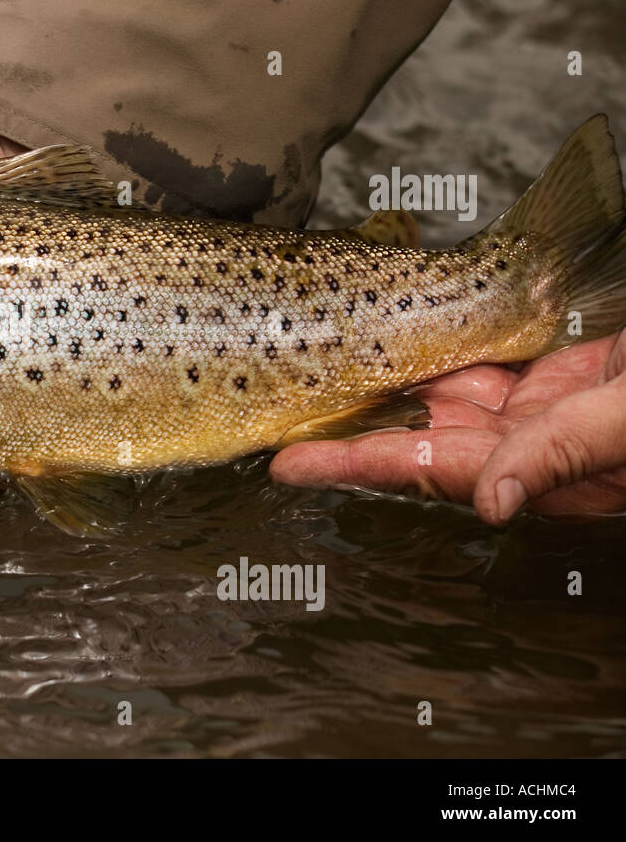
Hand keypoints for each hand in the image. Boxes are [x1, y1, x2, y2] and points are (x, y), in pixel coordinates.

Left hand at [270, 332, 625, 524]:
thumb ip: (562, 455)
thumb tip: (495, 502)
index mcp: (537, 466)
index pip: (418, 467)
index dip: (348, 465)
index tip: (288, 468)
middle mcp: (524, 444)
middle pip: (410, 434)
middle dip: (345, 427)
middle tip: (280, 414)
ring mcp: (535, 411)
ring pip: (439, 397)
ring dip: (381, 385)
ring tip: (317, 373)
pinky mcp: (553, 379)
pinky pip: (479, 368)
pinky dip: (436, 354)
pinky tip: (398, 339)